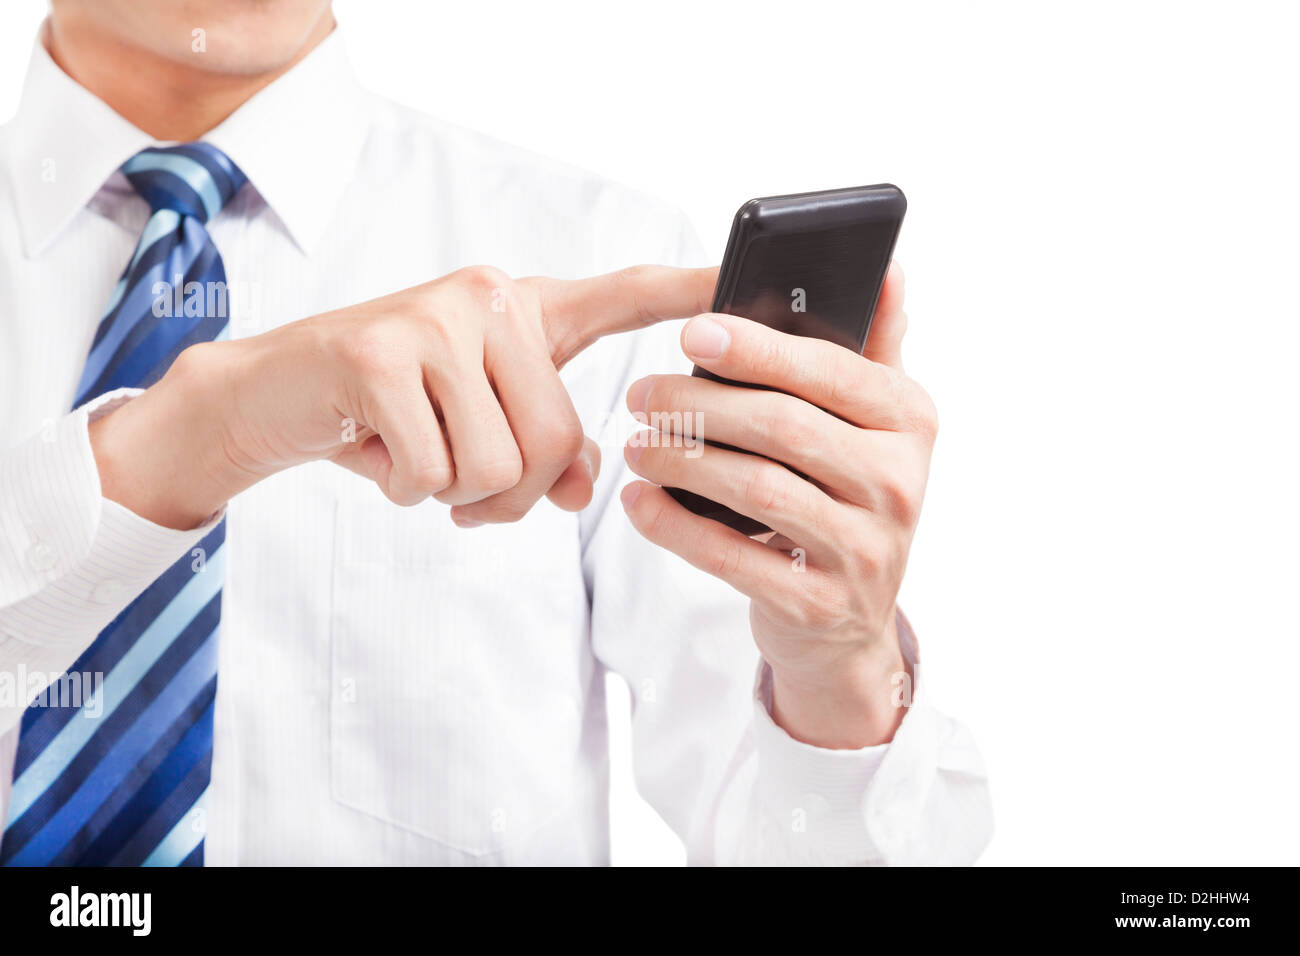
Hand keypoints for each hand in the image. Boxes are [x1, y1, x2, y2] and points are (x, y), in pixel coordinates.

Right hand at [90, 264, 715, 529]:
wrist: (274, 395)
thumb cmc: (391, 413)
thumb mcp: (479, 434)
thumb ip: (547, 457)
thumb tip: (587, 490)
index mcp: (525, 311)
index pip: (620, 296)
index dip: (682, 292)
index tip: (737, 282)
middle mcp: (490, 298)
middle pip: (559, 440)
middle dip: (513, 497)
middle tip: (462, 492)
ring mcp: (434, 317)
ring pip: (497, 465)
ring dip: (454, 494)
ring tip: (413, 458)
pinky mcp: (379, 351)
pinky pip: (431, 470)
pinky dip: (402, 488)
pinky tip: (371, 449)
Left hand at [619, 263, 931, 748]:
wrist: (847, 626)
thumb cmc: (847, 502)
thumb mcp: (875, 426)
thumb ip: (875, 349)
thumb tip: (887, 268)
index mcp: (908, 422)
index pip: (831, 369)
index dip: (757, 348)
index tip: (692, 331)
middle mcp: (898, 484)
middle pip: (783, 426)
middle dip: (701, 404)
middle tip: (641, 394)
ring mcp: (863, 550)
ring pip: (756, 488)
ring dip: (682, 459)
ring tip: (636, 444)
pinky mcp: (818, 603)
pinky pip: (732, 556)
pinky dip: (676, 526)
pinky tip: (639, 501)